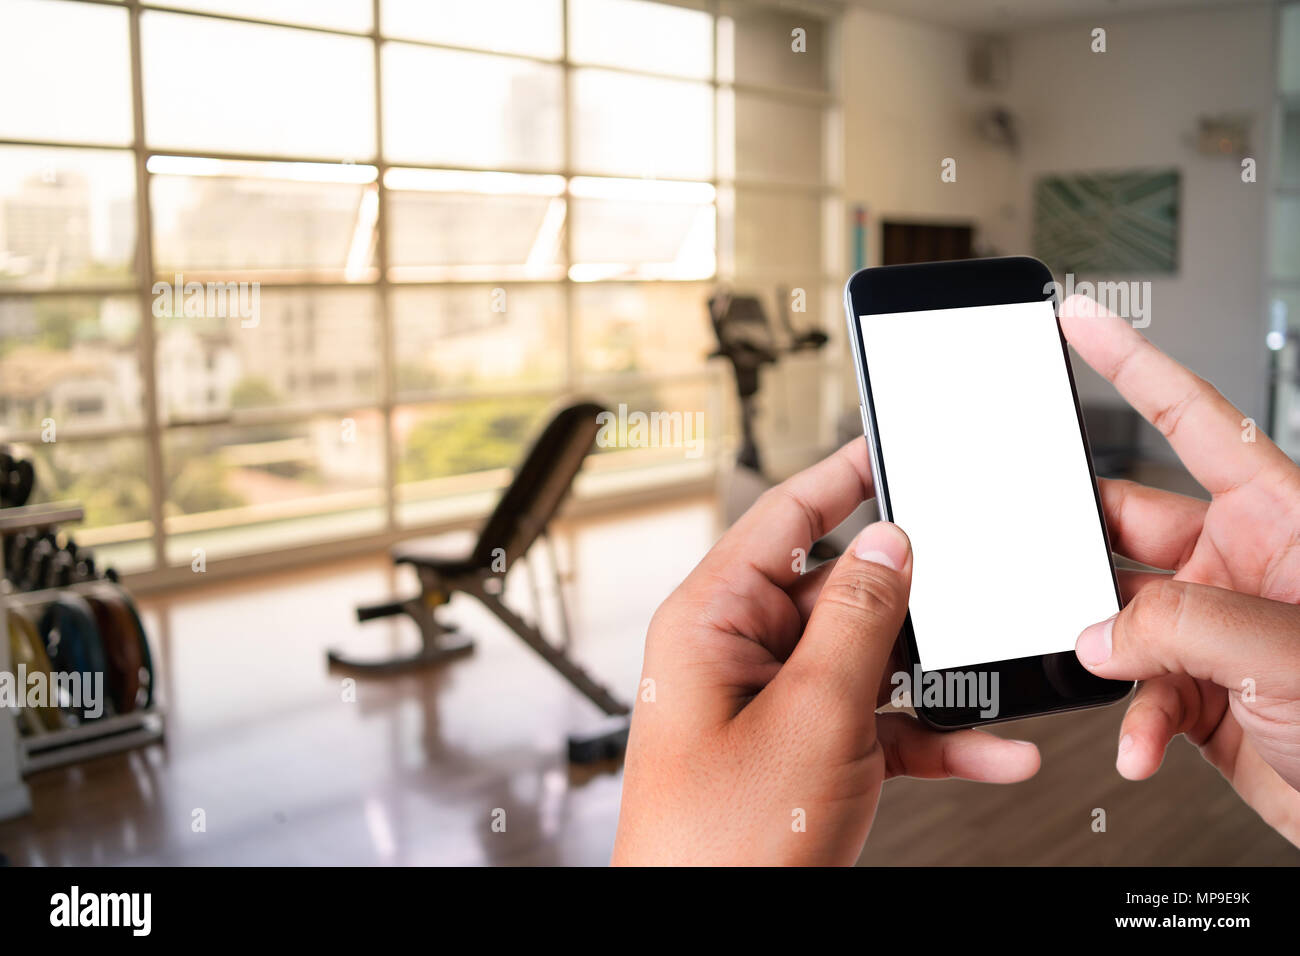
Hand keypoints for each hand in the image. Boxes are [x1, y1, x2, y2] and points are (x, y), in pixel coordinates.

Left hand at [612, 440, 1039, 865]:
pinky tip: (991, 749)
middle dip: (909, 599)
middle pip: (837, 590)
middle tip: (973, 590)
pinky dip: (930, 736)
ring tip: (986, 682)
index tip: (894, 445)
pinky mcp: (803, 752)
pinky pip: (875, 723)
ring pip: (866, 660)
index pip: (783, 518)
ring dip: (931, 675)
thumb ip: (856, 620)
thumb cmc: (722, 847)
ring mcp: (772, 705)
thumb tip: (890, 542)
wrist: (709, 935)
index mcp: (712, 620)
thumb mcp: (811, 716)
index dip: (842, 476)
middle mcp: (737, 653)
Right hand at [1061, 294, 1299, 846]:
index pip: (1193, 419)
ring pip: (1120, 616)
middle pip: (1128, 525)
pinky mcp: (1202, 690)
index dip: (1133, 362)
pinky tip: (1142, 743)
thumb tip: (1098, 633)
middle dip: (1081, 552)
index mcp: (1279, 517)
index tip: (1082, 321)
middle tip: (1047, 567)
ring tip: (1112, 675)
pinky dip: (1130, 719)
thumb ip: (1183, 626)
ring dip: (1106, 654)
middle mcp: (1242, 563)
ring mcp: (1216, 628)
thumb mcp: (1288, 649)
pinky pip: (1139, 689)